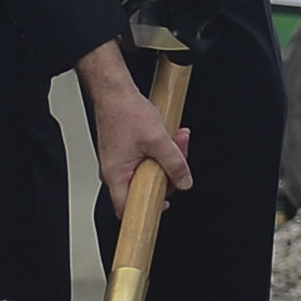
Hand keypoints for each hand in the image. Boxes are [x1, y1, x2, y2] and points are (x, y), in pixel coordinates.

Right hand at [77, 45, 192, 195]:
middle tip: (181, 154)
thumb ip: (174, 163)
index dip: (147, 209)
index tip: (163, 204)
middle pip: (146, 187)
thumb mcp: (158, 140)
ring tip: (178, 138)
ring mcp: (120, 162)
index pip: (127, 208)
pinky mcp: (126, 153)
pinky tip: (170, 136)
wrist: (115, 92)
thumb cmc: (125, 112)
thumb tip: (184, 181)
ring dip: (169, 157)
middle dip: (169, 171)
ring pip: (150, 171)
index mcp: (117, 174)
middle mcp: (115, 172)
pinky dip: (162, 150)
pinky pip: (147, 159)